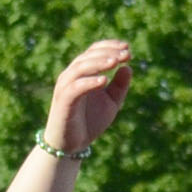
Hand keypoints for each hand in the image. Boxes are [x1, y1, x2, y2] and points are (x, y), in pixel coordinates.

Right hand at [44, 39, 134, 156]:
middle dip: (108, 53)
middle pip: (88, 56)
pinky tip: (104, 81)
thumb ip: (119, 86)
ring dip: (98, 63)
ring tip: (115, 62)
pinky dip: (89, 82)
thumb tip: (128, 67)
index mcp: (82, 73)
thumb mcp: (111, 102)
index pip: (94, 51)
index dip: (110, 46)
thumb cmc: (89, 122)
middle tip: (126, 55)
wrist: (71, 146)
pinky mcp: (63, 101)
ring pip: (80, 67)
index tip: (128, 49)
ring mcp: (65, 87)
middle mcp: (71, 76)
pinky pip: (75, 87)